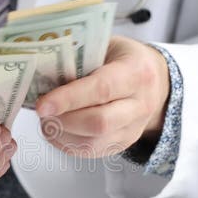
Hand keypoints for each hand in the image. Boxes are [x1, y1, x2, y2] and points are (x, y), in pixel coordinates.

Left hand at [35, 36, 169, 157]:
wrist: (156, 81)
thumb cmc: (123, 58)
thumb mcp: (106, 45)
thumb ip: (80, 55)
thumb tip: (42, 69)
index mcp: (136, 72)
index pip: (102, 89)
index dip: (69, 99)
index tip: (42, 105)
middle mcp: (140, 105)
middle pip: (99, 123)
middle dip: (62, 119)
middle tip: (42, 110)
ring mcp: (133, 129)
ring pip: (93, 143)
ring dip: (61, 134)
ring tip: (47, 119)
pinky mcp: (122, 144)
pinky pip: (91, 152)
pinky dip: (66, 144)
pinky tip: (56, 130)